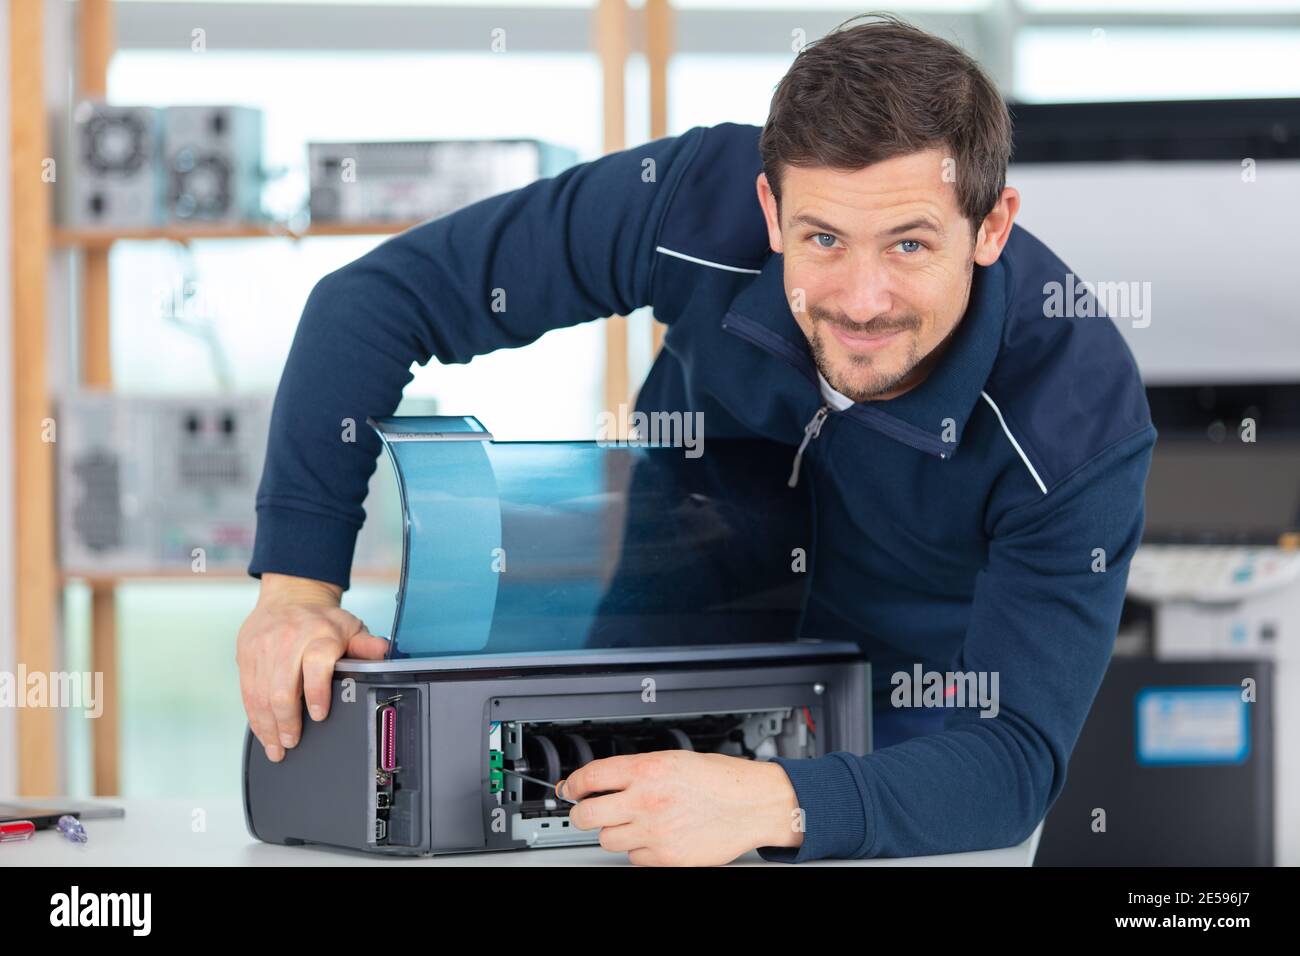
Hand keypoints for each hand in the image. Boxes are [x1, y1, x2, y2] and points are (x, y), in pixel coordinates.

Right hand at [235, 573, 388, 761]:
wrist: (290, 596)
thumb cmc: (324, 621)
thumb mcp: (351, 627)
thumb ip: (366, 645)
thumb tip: (382, 652)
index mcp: (320, 634)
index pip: (316, 664)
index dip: (317, 692)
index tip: (319, 715)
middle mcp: (288, 640)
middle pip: (283, 688)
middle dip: (287, 721)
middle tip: (293, 741)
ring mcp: (264, 648)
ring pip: (261, 695)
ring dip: (268, 727)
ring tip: (277, 748)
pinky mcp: (246, 655)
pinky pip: (247, 692)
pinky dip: (255, 717)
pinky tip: (263, 732)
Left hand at [561, 751, 803, 865]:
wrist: (752, 804)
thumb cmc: (719, 779)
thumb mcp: (672, 759)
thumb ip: (636, 770)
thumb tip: (603, 780)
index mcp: (646, 770)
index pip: (589, 777)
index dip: (573, 784)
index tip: (570, 789)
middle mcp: (646, 801)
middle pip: (587, 815)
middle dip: (582, 813)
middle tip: (587, 811)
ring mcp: (655, 832)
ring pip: (607, 840)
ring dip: (614, 832)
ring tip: (634, 822)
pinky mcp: (667, 859)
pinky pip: (634, 858)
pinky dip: (640, 850)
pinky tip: (657, 836)